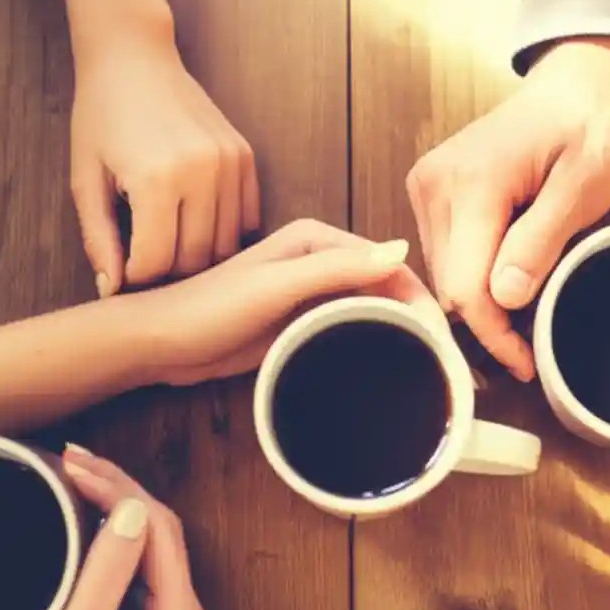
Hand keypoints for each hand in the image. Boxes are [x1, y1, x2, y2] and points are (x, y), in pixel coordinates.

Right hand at [50, 446, 213, 609]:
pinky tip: (85, 513)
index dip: (117, 489)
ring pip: (147, 542)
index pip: (159, 530)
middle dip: (115, 488)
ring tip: (75, 473)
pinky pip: (134, 564)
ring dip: (112, 505)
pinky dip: (110, 534)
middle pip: (157, 530)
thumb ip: (103, 579)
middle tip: (72, 459)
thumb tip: (128, 509)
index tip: (76, 467)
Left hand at [70, 28, 258, 294]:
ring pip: (226, 246)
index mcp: (156, 180)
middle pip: (194, 259)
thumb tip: (111, 291)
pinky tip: (198, 222)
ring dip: (198, 254)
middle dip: (168, 269)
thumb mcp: (85, 179)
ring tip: (171, 241)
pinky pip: (247, 220)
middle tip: (146, 256)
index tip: (123, 267)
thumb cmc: (100, 116)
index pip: (156, 262)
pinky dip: (225, 232)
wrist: (135, 58)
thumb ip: (99, 238)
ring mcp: (229, 164)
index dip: (136, 276)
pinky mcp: (245, 157)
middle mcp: (201, 173)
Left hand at [122, 218, 444, 385]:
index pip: (388, 264)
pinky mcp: (301, 322)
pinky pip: (350, 328)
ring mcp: (311, 293)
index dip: (421, 297)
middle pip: (386, 286)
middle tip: (446, 363)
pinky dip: (374, 343)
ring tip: (430, 369)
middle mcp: (319, 260)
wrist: (163, 343)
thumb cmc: (210, 309)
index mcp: (318, 240)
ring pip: (372, 308)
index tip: (444, 337)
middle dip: (419, 317)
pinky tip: (390, 367)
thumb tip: (400, 251)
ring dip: (401, 332)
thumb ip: (336, 268)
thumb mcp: (277, 285)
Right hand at [406, 37, 609, 379]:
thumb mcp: (583, 187)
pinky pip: (442, 253)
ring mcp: (426, 185)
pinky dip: (470, 274)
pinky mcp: (428, 188)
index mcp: (473, 185)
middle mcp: (435, 185)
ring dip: (478, 299)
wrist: (570, 85)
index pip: (466, 286)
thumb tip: (504, 298)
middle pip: (448, 286)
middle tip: (527, 349)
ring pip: (441, 274)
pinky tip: (504, 275)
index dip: (494, 335)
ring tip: (522, 309)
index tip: (524, 364)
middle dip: (486, 323)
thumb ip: (541, 241)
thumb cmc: (586, 130)